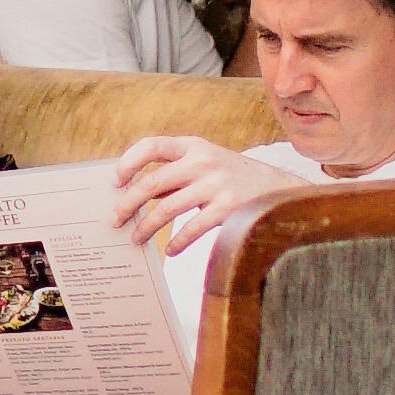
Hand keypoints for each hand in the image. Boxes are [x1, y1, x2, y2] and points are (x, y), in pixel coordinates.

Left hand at [112, 131, 276, 258]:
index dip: (129, 162)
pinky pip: (191, 229)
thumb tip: (136, 193)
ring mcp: (216, 184)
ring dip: (146, 226)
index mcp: (193, 146)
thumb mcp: (206, 162)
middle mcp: (203, 161)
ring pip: (167, 209)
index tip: (116, 181)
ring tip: (136, 238)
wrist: (278, 188)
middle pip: (152, 183)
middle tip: (116, 219)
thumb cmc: (232, 176)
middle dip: (128, 204)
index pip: (151, 145)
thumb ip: (175, 173)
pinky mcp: (228, 208)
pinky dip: (176, 242)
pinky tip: (169, 249)